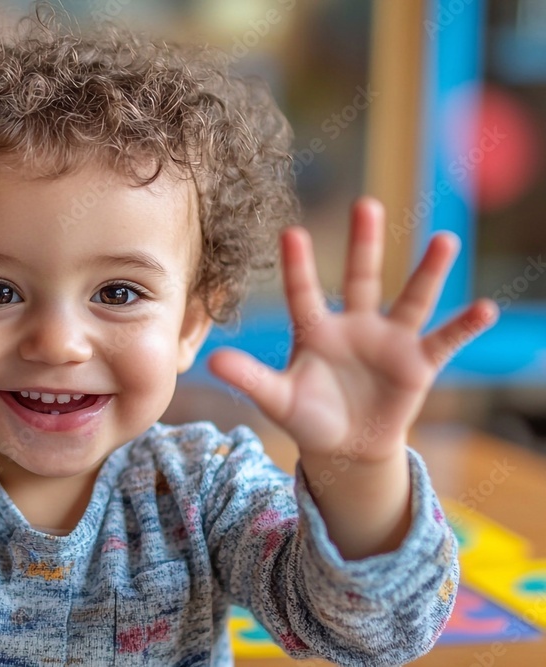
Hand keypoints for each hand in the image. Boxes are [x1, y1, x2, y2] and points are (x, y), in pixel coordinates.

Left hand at [208, 197, 497, 463]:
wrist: (345, 446)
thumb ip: (249, 379)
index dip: (297, 266)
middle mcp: (354, 324)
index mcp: (314, 330)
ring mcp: (389, 340)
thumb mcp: (277, 399)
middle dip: (364, 244)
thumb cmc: (307, 416)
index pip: (302, 292)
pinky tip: (485, 309)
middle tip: (365, 204)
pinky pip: (443, 340)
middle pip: (359, 278)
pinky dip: (463, 327)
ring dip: (427, 272)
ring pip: (410, 299)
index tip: (290, 232)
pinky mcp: (417, 363)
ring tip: (444, 240)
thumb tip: (211, 362)